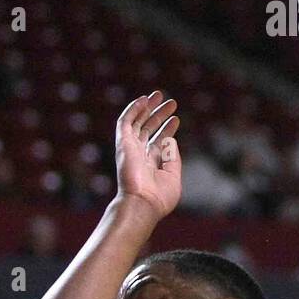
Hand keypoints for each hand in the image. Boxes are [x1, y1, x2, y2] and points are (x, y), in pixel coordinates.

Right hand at [114, 90, 181, 217]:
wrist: (142, 204)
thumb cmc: (159, 198)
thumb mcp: (173, 177)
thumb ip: (173, 157)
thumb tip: (170, 139)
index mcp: (151, 164)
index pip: (158, 141)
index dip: (167, 129)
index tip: (176, 119)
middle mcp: (139, 155)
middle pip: (149, 129)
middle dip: (159, 115)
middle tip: (171, 102)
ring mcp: (130, 148)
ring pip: (137, 122)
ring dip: (147, 108)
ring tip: (159, 95)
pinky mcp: (123, 143)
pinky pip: (125, 122)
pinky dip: (133, 110)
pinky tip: (143, 100)